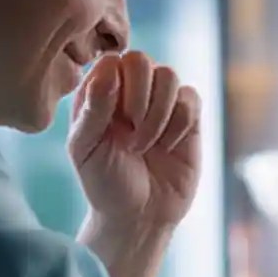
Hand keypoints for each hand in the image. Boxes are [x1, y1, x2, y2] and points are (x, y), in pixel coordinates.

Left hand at [68, 51, 201, 228]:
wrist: (140, 217)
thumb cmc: (104, 184)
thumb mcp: (85, 150)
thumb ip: (91, 109)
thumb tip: (108, 69)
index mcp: (99, 93)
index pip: (111, 59)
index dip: (117, 83)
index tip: (113, 119)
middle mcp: (130, 91)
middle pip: (143, 59)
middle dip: (140, 97)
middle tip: (132, 131)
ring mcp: (161, 103)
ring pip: (170, 76)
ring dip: (159, 113)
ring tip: (146, 145)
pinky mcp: (189, 118)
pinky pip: (192, 99)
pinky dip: (180, 124)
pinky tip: (167, 148)